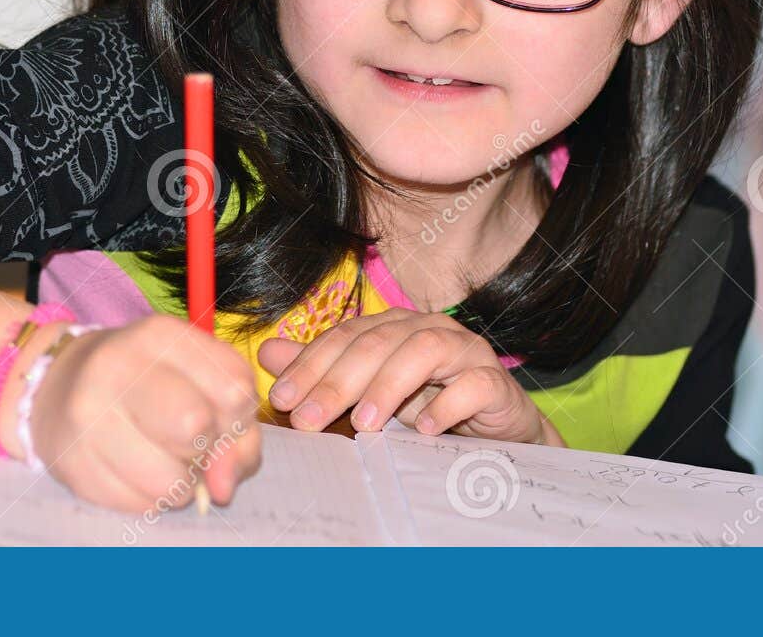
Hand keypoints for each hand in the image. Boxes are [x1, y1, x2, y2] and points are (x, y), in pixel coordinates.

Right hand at [23, 313, 263, 512]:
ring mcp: (89, 415)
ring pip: (170, 482)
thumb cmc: (151, 383)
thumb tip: (223, 488)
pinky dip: (150, 499)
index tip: (220, 418)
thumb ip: (237, 430)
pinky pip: (139, 505)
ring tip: (165, 460)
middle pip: (196, 428)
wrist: (61, 386)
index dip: (238, 419)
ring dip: (181, 484)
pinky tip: (136, 472)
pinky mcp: (72, 463)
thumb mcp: (201, 381)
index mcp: (161, 335)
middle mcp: (118, 365)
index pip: (234, 390)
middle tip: (190, 442)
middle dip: (206, 449)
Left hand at [257, 309, 563, 446]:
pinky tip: (424, 430)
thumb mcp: (370, 393)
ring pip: (423, 351)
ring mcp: (465, 351)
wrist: (495, 436)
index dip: (311, 364)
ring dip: (389, 386)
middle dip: (337, 381)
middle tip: (307, 420)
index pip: (346, 336)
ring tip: (364, 423)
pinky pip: (473, 385)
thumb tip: (267, 352)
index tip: (283, 399)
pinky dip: (448, 404)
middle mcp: (428, 329)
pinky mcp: (495, 382)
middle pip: (377, 343)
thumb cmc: (428, 408)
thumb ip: (323, 372)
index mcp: (394, 327)